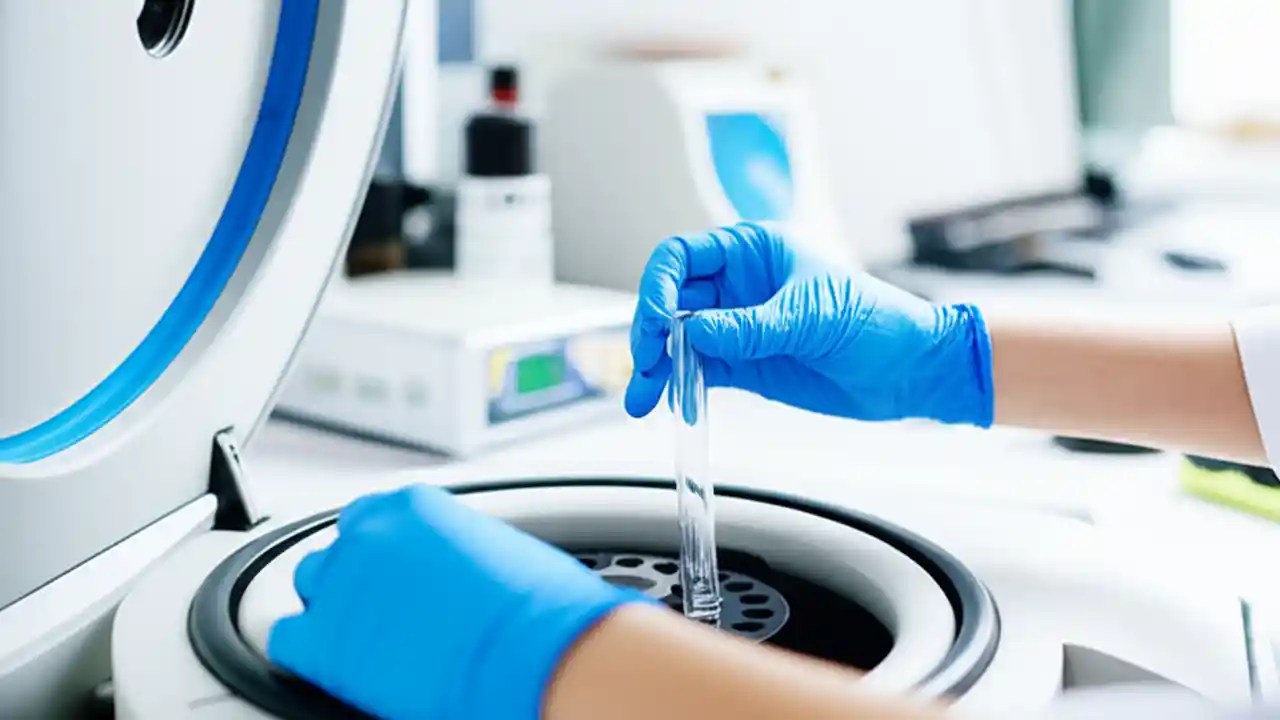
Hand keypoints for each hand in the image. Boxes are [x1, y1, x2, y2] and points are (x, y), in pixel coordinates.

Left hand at [268, 485, 645, 719]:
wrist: (530, 651)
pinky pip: (286, 640)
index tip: (399, 574)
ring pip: (311, 586)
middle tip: (387, 610)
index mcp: (413, 507)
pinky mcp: (325, 639)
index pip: (374, 518)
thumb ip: (459, 552)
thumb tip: (459, 574)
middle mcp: (370, 533)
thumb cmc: (537, 604)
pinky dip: (306, 650)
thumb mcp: (500, 553)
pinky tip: (335, 664)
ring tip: (365, 638)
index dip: (386, 552)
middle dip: (358, 577)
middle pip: (338, 549)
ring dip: (333, 607)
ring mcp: (342, 584)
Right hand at [625, 223, 992, 425]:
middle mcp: (737, 285)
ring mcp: (737, 326)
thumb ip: (750, 326)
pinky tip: (669, 403)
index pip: (683, 257)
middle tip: (646, 362)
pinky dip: (680, 386)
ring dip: (656, 367)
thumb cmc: (876, 319)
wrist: (910, 370)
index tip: (659, 322)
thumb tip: (695, 333)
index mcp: (752, 250)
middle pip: (671, 300)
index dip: (660, 286)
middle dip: (650, 331)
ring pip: (678, 341)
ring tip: (641, 399)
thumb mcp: (811, 316)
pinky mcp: (744, 365)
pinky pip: (699, 371)